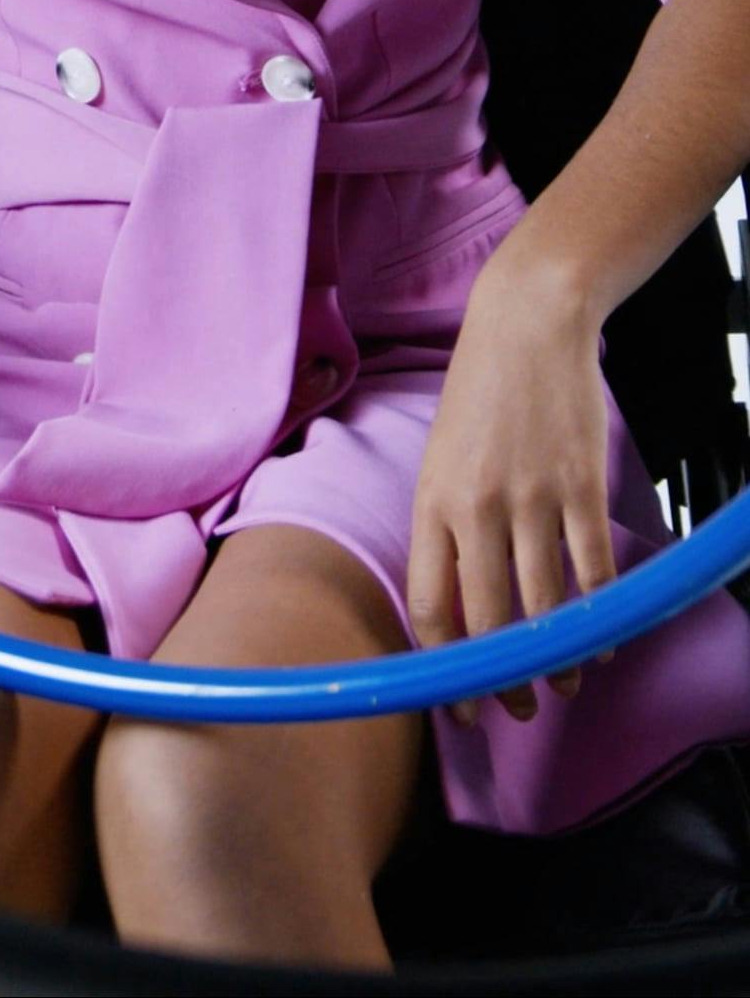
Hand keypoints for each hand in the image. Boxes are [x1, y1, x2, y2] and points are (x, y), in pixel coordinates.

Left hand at [407, 239, 618, 726]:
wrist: (526, 323)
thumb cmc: (481, 395)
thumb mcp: (442, 460)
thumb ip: (448, 530)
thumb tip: (458, 610)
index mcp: (433, 501)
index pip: (431, 607)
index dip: (446, 669)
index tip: (460, 705)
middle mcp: (478, 506)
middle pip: (490, 622)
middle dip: (505, 681)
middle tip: (520, 708)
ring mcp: (533, 498)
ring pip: (546, 609)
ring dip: (558, 660)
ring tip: (564, 683)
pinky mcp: (582, 487)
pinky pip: (593, 574)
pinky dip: (600, 619)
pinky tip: (600, 640)